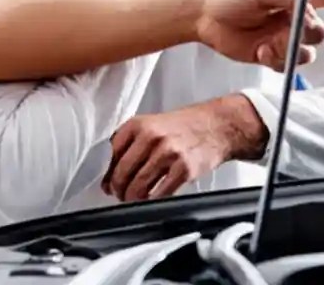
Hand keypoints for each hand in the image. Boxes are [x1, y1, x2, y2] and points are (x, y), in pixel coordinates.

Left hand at [101, 95, 267, 201]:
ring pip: (139, 185)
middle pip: (123, 172)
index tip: (108, 183)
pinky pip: (160, 193)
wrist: (216, 126)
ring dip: (132, 198)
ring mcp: (168, 153)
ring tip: (133, 199)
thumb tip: (110, 174)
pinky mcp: (184, 169)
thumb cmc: (182, 127)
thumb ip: (129, 143)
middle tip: (120, 195)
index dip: (108, 173)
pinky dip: (152, 201)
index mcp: (138, 124)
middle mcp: (151, 137)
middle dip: (118, 189)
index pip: (111, 153)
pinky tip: (151, 200)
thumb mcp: (151, 124)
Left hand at [194, 0, 323, 70]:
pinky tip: (262, 52)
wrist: (204, 16)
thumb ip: (291, 0)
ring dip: (293, 51)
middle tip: (291, 27)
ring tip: (271, 44)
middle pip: (321, 33)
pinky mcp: (270, 54)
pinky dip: (279, 61)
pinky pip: (288, 65)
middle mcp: (293, 17)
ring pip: (307, 53)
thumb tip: (311, 16)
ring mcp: (283, 37)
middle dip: (310, 33)